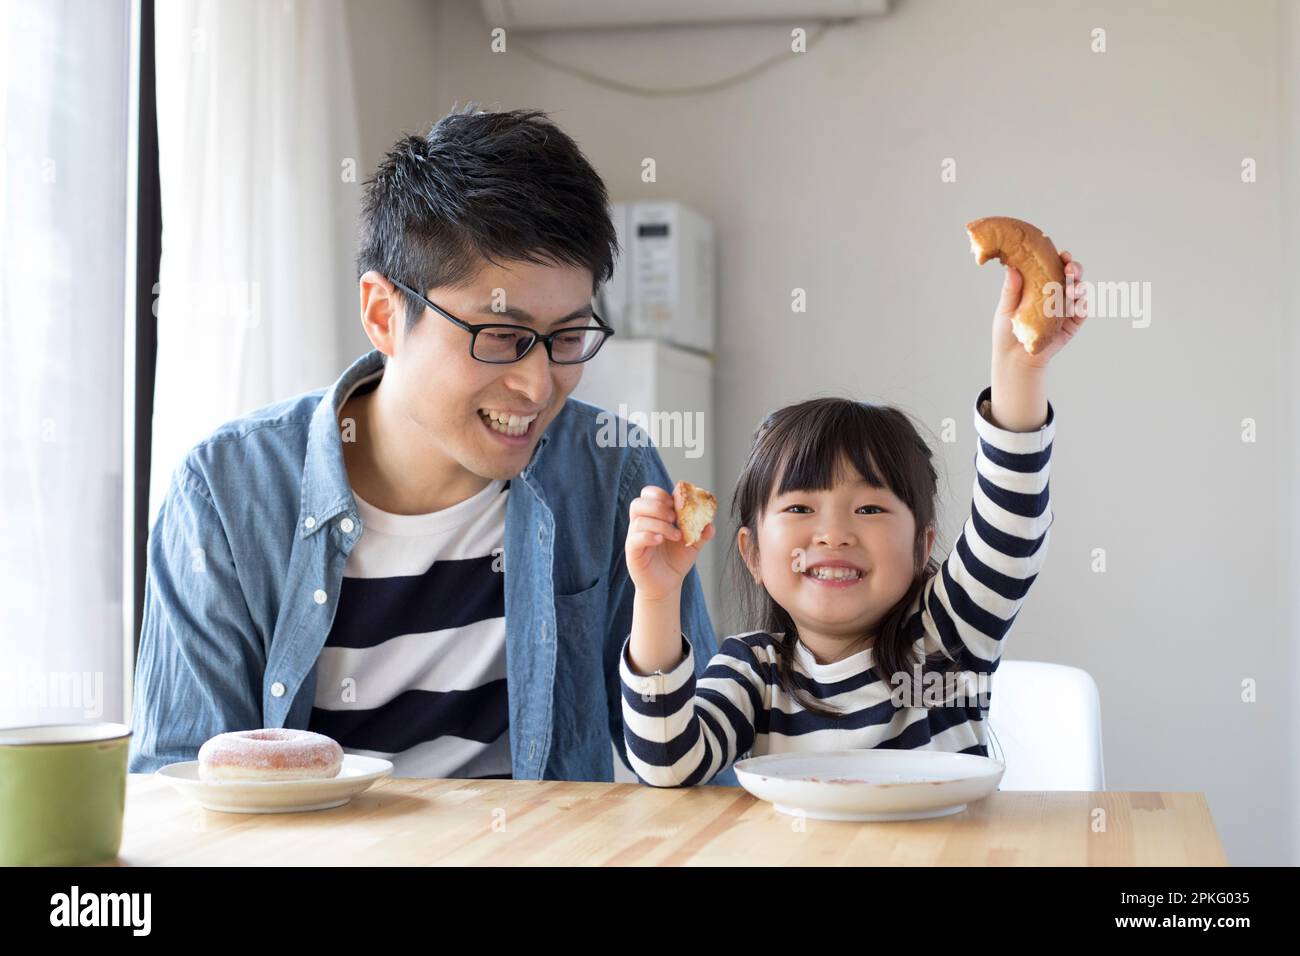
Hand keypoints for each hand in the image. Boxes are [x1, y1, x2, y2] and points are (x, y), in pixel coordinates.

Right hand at [625, 485, 714, 601]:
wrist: (667, 585)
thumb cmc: (675, 561)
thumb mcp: (692, 544)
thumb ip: (701, 532)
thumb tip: (710, 523)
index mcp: (652, 517)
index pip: (648, 494)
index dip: (661, 494)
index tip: (677, 503)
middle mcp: (640, 524)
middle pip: (638, 503)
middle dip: (658, 506)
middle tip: (674, 518)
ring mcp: (634, 537)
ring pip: (638, 520)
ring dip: (659, 523)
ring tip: (676, 535)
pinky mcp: (632, 552)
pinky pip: (635, 538)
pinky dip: (649, 536)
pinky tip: (661, 540)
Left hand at [994, 251, 1088, 369]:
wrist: (1014, 358)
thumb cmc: (1007, 331)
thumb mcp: (1006, 308)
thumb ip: (1011, 290)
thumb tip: (1011, 267)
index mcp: (1041, 285)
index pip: (1054, 266)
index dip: (1061, 259)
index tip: (1062, 254)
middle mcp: (1056, 294)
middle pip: (1072, 276)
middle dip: (1075, 268)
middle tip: (1070, 269)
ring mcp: (1065, 308)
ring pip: (1080, 291)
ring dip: (1079, 286)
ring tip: (1071, 290)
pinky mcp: (1071, 324)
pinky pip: (1082, 311)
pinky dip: (1081, 306)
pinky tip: (1076, 304)